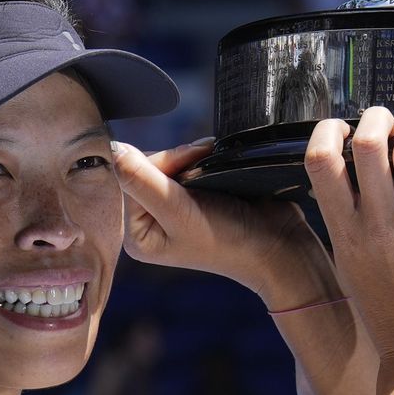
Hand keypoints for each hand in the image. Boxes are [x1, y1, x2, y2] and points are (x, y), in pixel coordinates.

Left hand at [113, 137, 342, 309]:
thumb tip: (114, 149)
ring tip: (213, 161)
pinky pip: (186, 167)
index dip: (158, 163)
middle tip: (205, 160)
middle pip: (146, 168)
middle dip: (175, 159)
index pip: (130, 178)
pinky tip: (216, 161)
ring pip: (167, 164)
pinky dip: (201, 159)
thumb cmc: (230, 238)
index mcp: (138, 235)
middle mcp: (151, 223)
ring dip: (190, 156)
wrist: (279, 245)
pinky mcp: (196, 199)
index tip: (191, 165)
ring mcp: (174, 210)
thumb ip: (145, 182)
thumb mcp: (181, 212)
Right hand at [305, 109, 393, 359]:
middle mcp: (379, 227)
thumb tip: (339, 169)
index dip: (328, 131)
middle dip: (375, 118)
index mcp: (346, 233)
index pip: (321, 162)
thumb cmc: (385, 305)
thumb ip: (343, 218)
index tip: (343, 129)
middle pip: (369, 145)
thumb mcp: (348, 262)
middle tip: (385, 120)